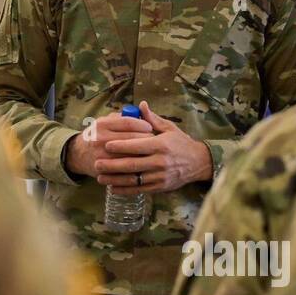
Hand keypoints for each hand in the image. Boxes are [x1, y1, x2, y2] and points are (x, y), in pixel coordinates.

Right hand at [64, 110, 153, 180]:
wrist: (79, 154)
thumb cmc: (97, 135)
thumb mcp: (105, 121)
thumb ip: (122, 117)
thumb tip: (142, 113)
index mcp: (102, 124)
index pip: (129, 122)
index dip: (143, 124)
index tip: (150, 127)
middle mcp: (100, 139)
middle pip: (132, 139)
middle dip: (147, 140)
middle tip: (154, 140)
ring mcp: (102, 156)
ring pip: (132, 155)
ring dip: (144, 154)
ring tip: (149, 152)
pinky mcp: (104, 170)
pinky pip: (126, 169)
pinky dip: (137, 167)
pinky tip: (142, 164)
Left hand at [93, 101, 211, 193]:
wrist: (198, 163)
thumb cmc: (181, 143)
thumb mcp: (169, 128)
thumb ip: (152, 119)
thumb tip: (141, 105)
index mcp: (161, 145)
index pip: (138, 145)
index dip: (121, 146)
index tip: (107, 145)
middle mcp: (160, 162)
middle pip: (133, 164)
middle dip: (113, 165)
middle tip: (97, 163)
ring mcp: (160, 176)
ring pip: (134, 179)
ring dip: (115, 180)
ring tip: (100, 178)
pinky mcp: (160, 187)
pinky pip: (140, 190)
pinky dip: (126, 190)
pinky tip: (113, 188)